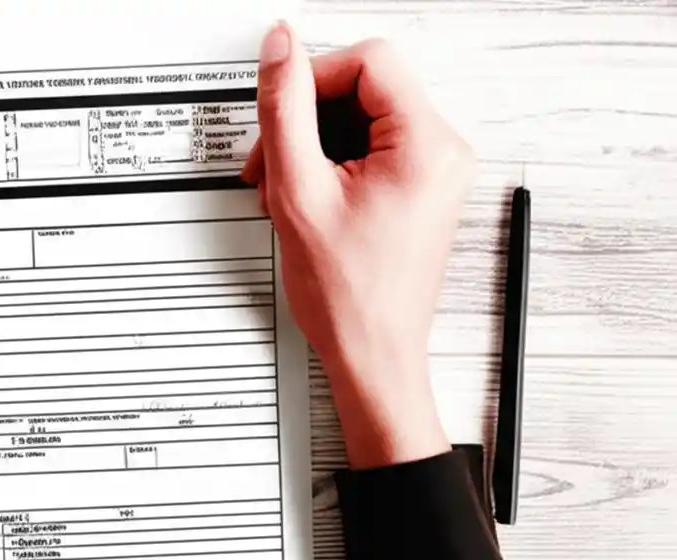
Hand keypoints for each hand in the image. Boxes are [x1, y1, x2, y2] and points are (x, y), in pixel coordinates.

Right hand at [243, 24, 473, 468]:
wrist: (372, 354)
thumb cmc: (350, 297)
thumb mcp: (299, 191)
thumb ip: (285, 110)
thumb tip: (280, 49)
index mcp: (427, 145)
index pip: (367, 62)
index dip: (311, 80)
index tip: (281, 116)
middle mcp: (442, 151)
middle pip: (362, 88)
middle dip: (306, 120)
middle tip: (272, 164)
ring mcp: (433, 170)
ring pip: (359, 119)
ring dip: (311, 145)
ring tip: (286, 190)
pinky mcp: (418, 188)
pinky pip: (368, 149)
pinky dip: (328, 165)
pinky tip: (306, 200)